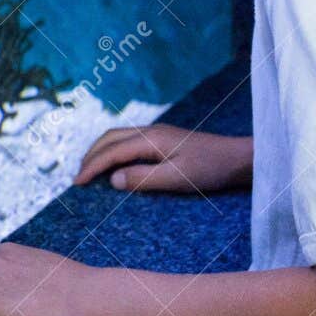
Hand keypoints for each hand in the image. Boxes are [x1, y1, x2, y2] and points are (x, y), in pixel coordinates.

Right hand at [72, 124, 252, 192]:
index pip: (112, 152)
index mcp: (151, 139)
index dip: (92, 167)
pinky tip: (115, 164)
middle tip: (78, 178)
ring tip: (90, 170)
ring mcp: (157, 133)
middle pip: (109, 138)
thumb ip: (143, 179)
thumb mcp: (177, 179)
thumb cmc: (210, 170)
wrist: (238, 158)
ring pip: (118, 137)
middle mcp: (151, 131)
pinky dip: (113, 151)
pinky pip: (129, 141)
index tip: (77, 183)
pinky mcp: (164, 139)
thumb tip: (113, 180)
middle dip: (90, 156)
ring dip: (101, 151)